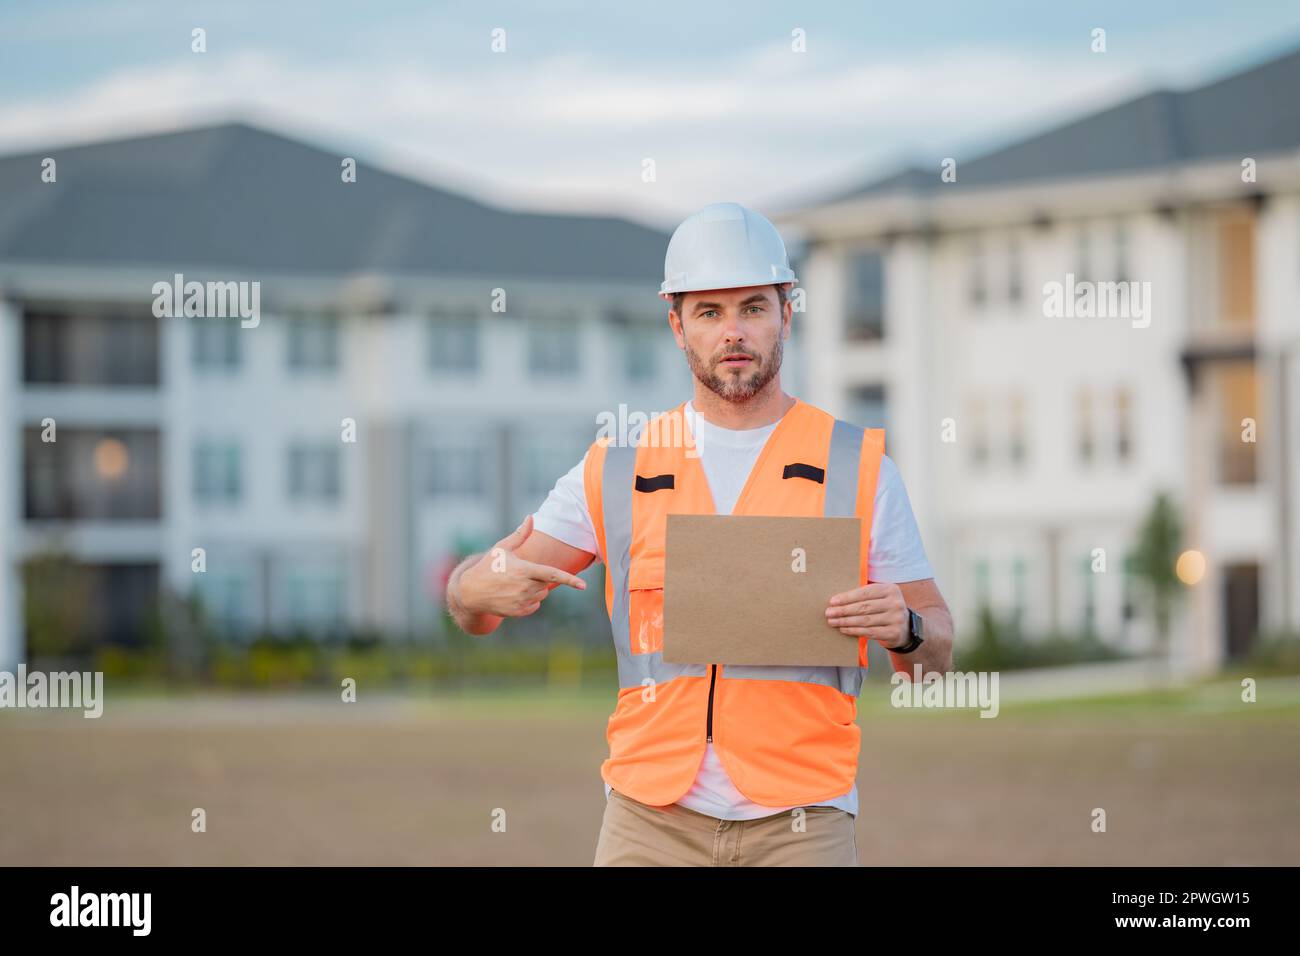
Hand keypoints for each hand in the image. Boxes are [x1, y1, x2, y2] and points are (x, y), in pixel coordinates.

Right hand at [458, 515, 586, 617]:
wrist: (471, 592)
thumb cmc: (488, 566)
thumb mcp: (502, 548)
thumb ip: (520, 534)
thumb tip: (530, 517)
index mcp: (524, 570)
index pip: (552, 575)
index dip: (570, 580)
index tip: (583, 586)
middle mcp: (525, 587)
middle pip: (548, 583)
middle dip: (540, 578)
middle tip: (521, 574)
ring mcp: (522, 601)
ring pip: (542, 594)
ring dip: (535, 589)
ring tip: (515, 585)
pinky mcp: (519, 612)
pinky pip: (535, 605)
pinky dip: (530, 600)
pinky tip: (513, 595)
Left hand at [825, 581, 907, 649]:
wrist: (906, 628)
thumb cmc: (886, 609)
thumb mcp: (881, 597)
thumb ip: (865, 595)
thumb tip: (837, 599)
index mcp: (890, 589)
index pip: (865, 593)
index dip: (847, 597)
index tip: (832, 601)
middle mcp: (896, 603)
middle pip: (864, 607)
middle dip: (843, 610)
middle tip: (829, 613)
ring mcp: (896, 619)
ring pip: (865, 620)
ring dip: (846, 621)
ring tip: (833, 621)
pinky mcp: (894, 633)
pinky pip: (870, 632)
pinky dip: (854, 631)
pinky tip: (844, 629)